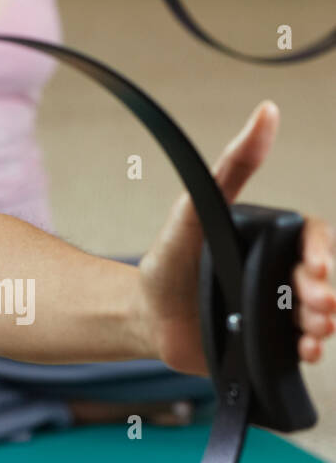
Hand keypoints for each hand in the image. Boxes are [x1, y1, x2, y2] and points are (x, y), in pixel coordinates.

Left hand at [138, 101, 335, 374]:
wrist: (144, 315)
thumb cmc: (169, 256)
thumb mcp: (197, 208)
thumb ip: (234, 165)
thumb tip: (267, 111)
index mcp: (269, 241)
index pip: (315, 240)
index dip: (323, 252)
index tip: (313, 267)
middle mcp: (278, 274)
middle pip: (322, 280)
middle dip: (325, 292)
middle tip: (312, 301)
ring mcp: (276, 310)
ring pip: (319, 315)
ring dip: (322, 323)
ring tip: (311, 330)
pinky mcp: (268, 343)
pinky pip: (301, 346)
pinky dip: (309, 349)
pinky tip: (304, 351)